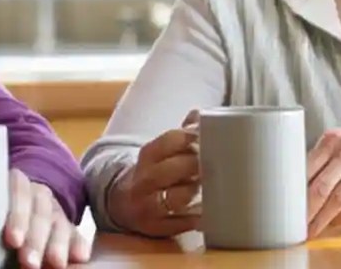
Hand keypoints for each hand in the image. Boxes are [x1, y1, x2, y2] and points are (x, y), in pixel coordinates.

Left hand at [4, 169, 90, 267]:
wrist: (23, 201)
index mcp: (16, 183)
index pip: (18, 192)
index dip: (17, 216)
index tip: (12, 240)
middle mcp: (38, 194)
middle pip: (39, 212)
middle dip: (35, 239)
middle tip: (28, 262)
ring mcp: (55, 210)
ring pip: (59, 223)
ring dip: (57, 246)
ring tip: (55, 265)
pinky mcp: (68, 226)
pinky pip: (75, 233)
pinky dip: (78, 245)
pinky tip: (80, 257)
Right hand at [106, 109, 201, 237]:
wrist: (123, 202)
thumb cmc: (154, 172)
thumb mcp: (161, 151)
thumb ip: (182, 133)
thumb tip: (201, 113)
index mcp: (147, 156)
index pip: (168, 141)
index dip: (190, 138)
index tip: (208, 137)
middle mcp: (144, 180)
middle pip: (171, 169)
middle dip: (195, 165)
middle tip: (216, 163)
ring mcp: (148, 205)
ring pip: (174, 198)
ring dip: (195, 192)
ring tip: (212, 188)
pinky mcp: (155, 228)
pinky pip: (179, 224)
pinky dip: (196, 219)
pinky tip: (208, 213)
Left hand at [306, 117, 340, 237]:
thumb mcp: (340, 138)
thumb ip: (321, 157)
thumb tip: (298, 184)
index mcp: (333, 139)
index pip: (308, 169)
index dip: (295, 192)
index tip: (287, 207)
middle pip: (322, 187)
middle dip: (307, 211)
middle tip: (297, 225)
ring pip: (340, 198)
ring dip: (323, 218)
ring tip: (313, 230)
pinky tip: (336, 223)